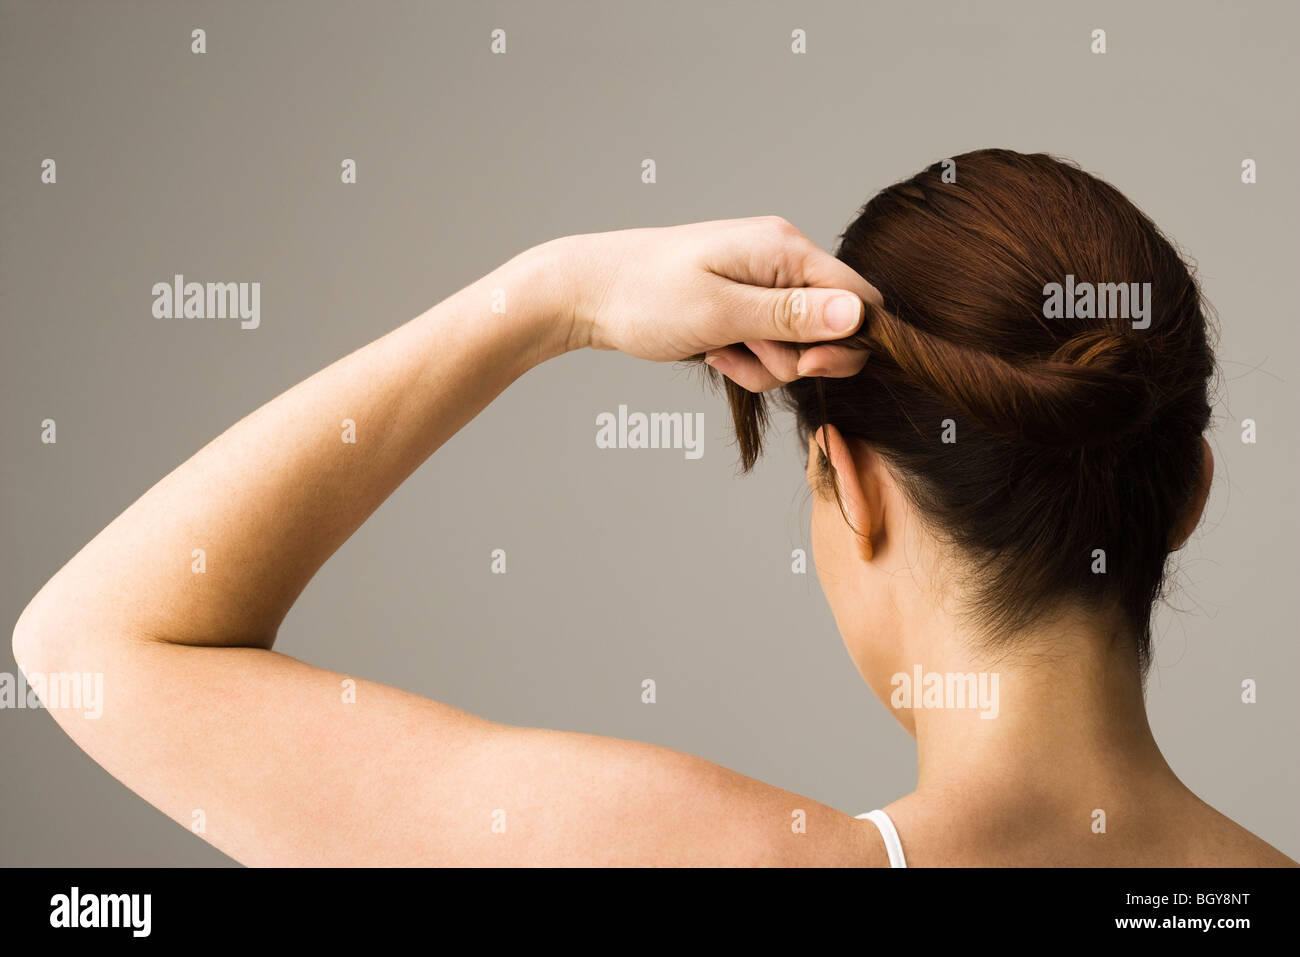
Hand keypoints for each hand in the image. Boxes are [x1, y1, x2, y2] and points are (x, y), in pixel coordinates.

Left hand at [546, 217, 880, 390]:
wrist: (590, 291)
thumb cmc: (646, 297)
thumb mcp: (721, 312)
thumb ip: (791, 315)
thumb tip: (858, 314)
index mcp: (784, 249)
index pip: (860, 297)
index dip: (847, 342)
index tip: (805, 367)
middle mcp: (782, 260)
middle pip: (833, 327)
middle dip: (797, 358)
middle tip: (747, 356)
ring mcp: (765, 282)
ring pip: (799, 345)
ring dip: (766, 364)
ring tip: (720, 353)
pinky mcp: (747, 303)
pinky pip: (771, 344)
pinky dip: (749, 360)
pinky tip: (715, 354)